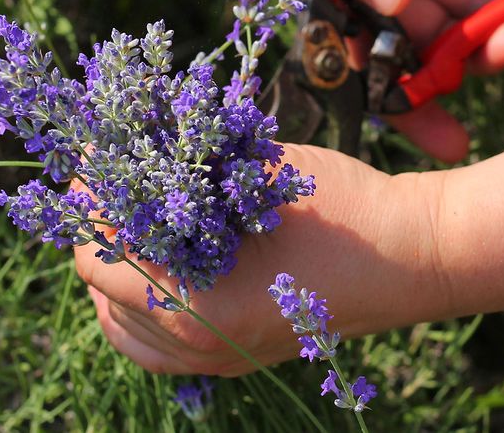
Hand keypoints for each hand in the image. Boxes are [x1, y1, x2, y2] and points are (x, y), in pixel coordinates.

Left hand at [73, 144, 448, 375]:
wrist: (413, 257)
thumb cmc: (346, 212)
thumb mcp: (260, 176)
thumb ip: (189, 169)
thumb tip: (128, 144)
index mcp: (199, 307)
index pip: (98, 259)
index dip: (89, 200)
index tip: (97, 153)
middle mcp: (199, 346)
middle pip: (101, 294)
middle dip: (98, 230)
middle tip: (110, 179)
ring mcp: (217, 359)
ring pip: (122, 327)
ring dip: (113, 270)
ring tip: (127, 218)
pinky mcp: (234, 354)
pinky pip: (158, 343)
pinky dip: (141, 304)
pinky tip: (157, 261)